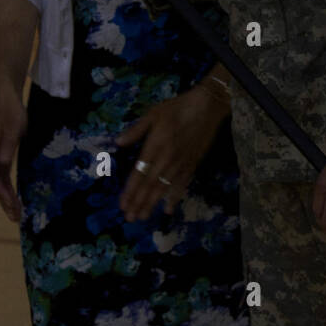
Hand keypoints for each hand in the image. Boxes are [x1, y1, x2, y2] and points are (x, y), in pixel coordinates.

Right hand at [0, 91, 26, 221]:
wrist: (8, 100)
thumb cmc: (12, 113)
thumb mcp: (13, 129)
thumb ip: (8, 147)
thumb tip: (3, 165)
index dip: (3, 193)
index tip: (12, 205)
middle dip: (5, 201)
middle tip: (16, 218)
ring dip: (6, 197)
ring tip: (16, 213)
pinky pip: (2, 175)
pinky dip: (7, 187)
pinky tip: (13, 197)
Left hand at [117, 85, 229, 220]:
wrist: (207, 107)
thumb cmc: (178, 108)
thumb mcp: (153, 113)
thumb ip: (136, 130)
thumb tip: (118, 143)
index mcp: (155, 146)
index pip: (139, 173)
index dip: (130, 191)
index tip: (122, 205)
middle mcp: (167, 158)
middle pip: (150, 185)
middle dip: (139, 202)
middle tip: (130, 218)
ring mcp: (181, 163)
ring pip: (164, 188)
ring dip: (152, 203)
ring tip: (143, 217)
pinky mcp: (193, 164)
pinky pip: (182, 184)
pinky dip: (175, 198)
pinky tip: (168, 209)